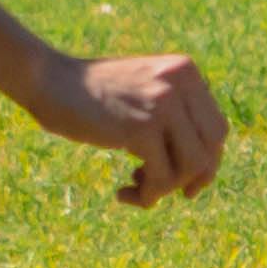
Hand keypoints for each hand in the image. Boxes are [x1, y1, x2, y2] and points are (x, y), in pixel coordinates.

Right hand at [31, 48, 228, 206]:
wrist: (49, 80)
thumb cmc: (90, 96)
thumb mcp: (142, 95)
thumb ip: (173, 118)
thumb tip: (200, 174)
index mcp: (185, 72)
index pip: (216, 129)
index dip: (204, 162)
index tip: (181, 181)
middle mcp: (180, 83)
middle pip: (210, 149)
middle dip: (190, 179)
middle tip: (160, 190)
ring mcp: (164, 103)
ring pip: (191, 167)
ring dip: (164, 189)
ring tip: (135, 189)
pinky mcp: (143, 127)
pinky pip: (162, 177)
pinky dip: (145, 195)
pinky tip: (122, 193)